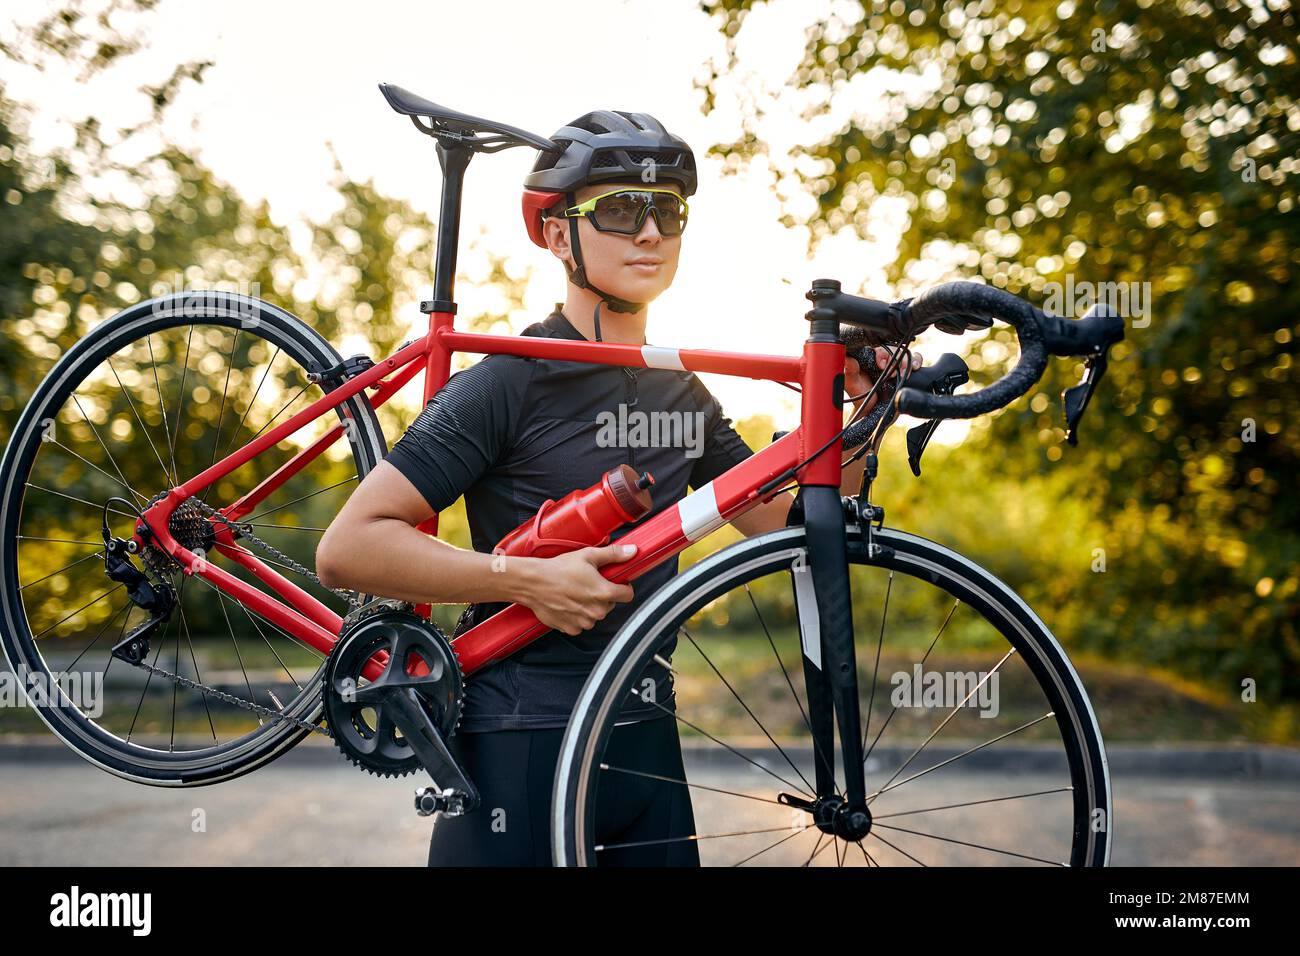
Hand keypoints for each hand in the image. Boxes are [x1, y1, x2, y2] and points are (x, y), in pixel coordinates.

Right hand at [520, 544, 637, 635]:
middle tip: (588, 584)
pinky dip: (576, 616)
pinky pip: (580, 624)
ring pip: (595, 615)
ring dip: (589, 607)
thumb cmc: (558, 569)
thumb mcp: (588, 556)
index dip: (624, 587)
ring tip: (575, 593)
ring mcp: (584, 622)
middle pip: (610, 604)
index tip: (616, 582)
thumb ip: (613, 554)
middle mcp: (596, 610)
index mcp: (604, 592)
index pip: (628, 595)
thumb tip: (632, 551)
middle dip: (603, 595)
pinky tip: (567, 603)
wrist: (533, 583)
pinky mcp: (571, 628)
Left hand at [845, 347, 923, 416]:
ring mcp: (895, 364)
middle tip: (891, 372)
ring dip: (906, 361)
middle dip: (895, 358)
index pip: (878, 347)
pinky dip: (917, 361)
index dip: (882, 353)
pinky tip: (914, 368)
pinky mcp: (906, 371)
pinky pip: (915, 360)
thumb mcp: (851, 383)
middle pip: (893, 349)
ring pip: (905, 353)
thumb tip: (846, 358)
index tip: (881, 364)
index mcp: (870, 357)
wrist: (871, 411)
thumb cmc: (859, 395)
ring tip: (904, 372)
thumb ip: (849, 370)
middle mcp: (883, 358)